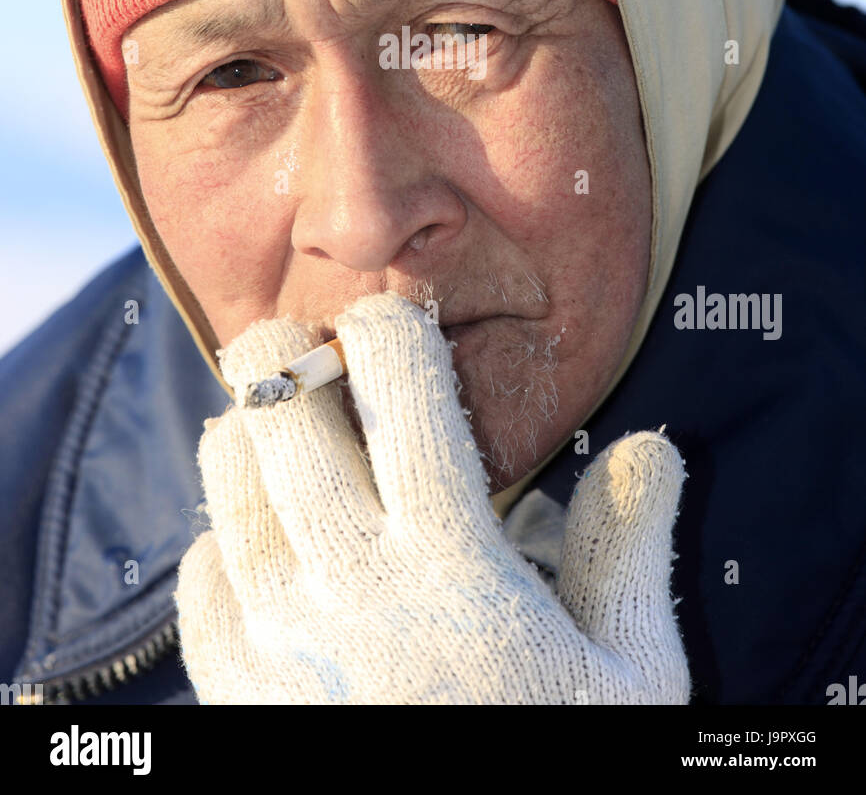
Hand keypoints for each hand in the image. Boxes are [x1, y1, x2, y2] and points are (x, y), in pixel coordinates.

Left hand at [175, 291, 689, 704]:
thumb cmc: (561, 769)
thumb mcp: (630, 677)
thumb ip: (631, 549)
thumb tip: (651, 446)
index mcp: (455, 564)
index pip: (402, 390)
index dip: (391, 328)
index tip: (399, 324)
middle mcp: (351, 585)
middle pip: (279, 407)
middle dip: (289, 350)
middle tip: (317, 352)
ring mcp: (276, 641)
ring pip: (227, 476)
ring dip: (249, 433)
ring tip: (288, 437)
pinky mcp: (232, 697)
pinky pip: (199, 577)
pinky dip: (222, 540)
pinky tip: (263, 550)